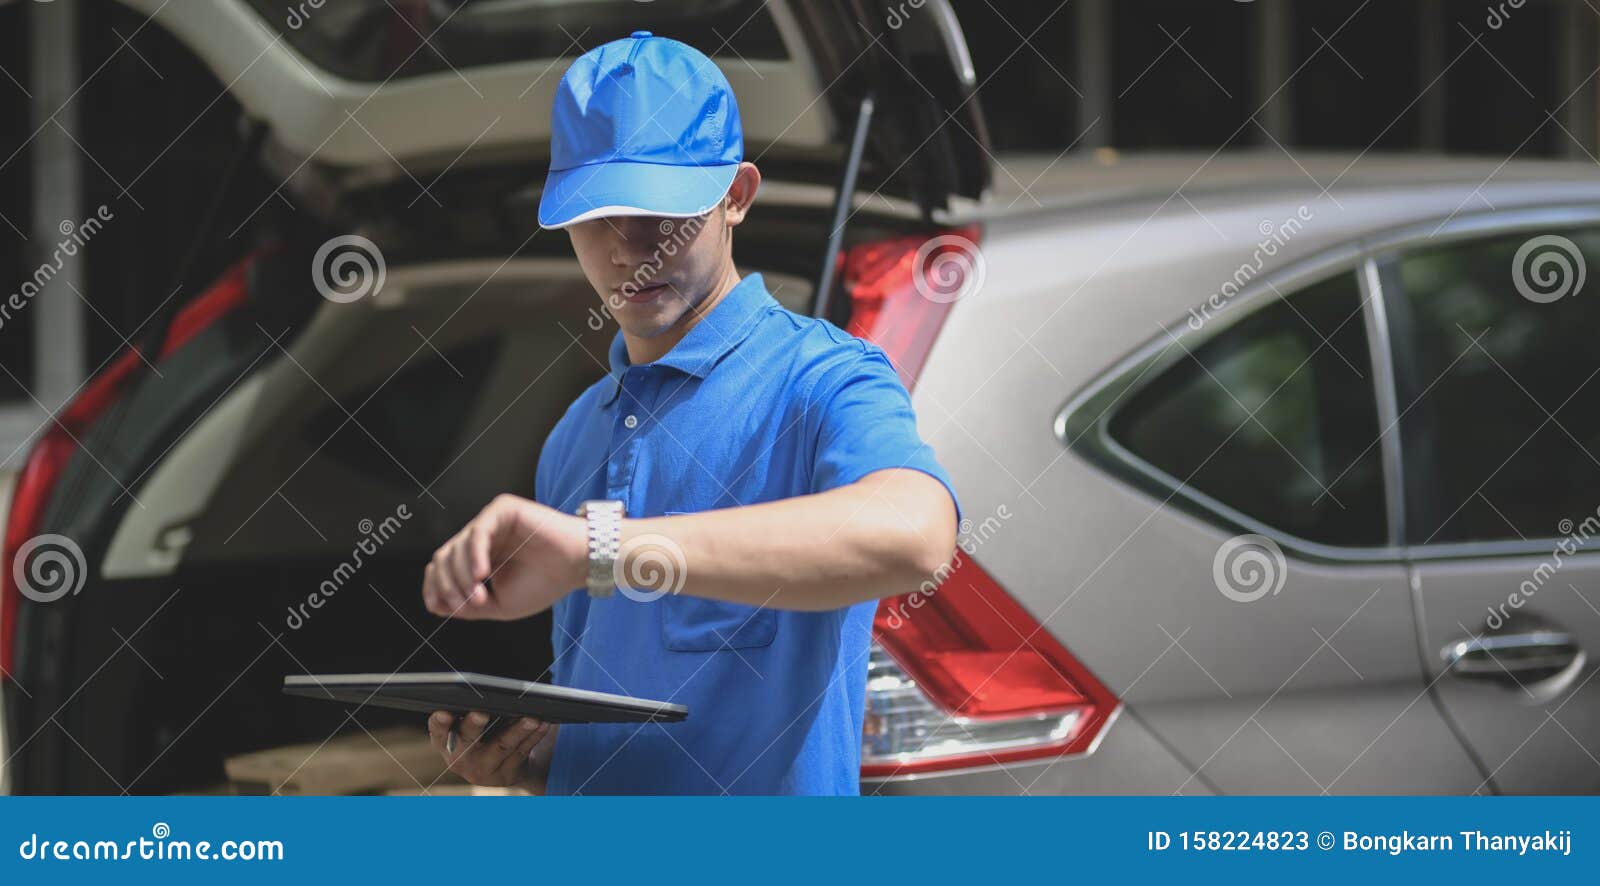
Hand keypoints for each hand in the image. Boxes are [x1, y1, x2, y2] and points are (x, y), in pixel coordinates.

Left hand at [422, 494, 587, 620]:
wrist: (578, 566)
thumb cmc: (546, 583)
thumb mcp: (499, 605)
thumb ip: (467, 606)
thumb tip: (435, 605)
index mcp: (480, 557)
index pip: (443, 567)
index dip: (434, 586)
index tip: (439, 607)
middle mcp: (482, 538)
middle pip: (444, 557)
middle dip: (448, 585)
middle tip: (465, 605)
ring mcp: (490, 522)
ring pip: (457, 547)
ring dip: (462, 576)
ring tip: (480, 597)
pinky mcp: (503, 510)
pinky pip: (478, 532)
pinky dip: (474, 556)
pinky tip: (482, 575)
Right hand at [428, 711, 551, 790]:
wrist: (501, 770)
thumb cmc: (481, 737)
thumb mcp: (467, 731)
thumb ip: (468, 716)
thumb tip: (487, 690)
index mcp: (445, 743)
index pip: (437, 732)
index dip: (439, 723)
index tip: (443, 712)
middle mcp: (461, 760)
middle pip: (468, 740)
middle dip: (474, 725)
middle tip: (481, 712)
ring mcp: (484, 770)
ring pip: (502, 746)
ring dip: (518, 730)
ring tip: (531, 717)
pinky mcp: (507, 774)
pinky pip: (522, 752)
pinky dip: (534, 736)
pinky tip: (543, 723)